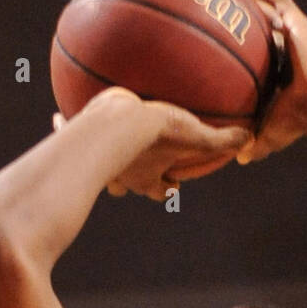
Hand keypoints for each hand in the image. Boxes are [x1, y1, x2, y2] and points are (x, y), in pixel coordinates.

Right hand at [53, 88, 249, 200]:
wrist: (113, 124)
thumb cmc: (154, 133)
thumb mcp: (193, 134)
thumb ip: (220, 139)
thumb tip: (250, 140)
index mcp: (145, 175)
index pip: (159, 190)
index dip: (166, 188)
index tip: (173, 183)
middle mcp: (121, 173)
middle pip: (125, 186)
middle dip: (128, 181)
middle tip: (133, 169)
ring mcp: (96, 161)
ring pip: (93, 166)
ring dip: (92, 157)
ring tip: (90, 143)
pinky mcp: (72, 141)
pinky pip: (65, 133)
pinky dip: (62, 127)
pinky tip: (56, 117)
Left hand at [236, 0, 306, 161]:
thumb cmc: (297, 123)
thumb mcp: (269, 133)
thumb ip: (253, 143)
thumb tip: (240, 158)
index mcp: (285, 73)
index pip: (266, 55)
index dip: (252, 47)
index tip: (235, 43)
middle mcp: (291, 51)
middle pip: (270, 28)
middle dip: (253, 16)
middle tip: (232, 7)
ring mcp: (297, 36)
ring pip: (274, 10)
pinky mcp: (300, 25)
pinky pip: (279, 2)